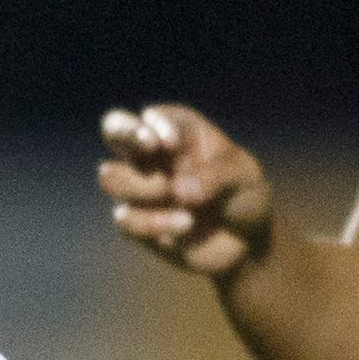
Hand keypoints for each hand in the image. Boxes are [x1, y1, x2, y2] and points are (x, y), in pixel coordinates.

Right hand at [96, 103, 273, 278]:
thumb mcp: (243, 180)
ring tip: (172, 195)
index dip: (155, 125)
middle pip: (114, 128)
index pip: (153, 116)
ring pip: (111, 177)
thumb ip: (215, 178)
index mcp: (179, 132)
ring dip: (140, 187)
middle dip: (123, 132)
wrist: (248, 243)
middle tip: (150, 148)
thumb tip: (177, 191)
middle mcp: (154, 156)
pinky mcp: (139, 224)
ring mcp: (143, 189)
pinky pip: (125, 219)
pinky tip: (185, 225)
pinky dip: (152, 223)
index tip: (172, 143)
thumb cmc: (245, 197)